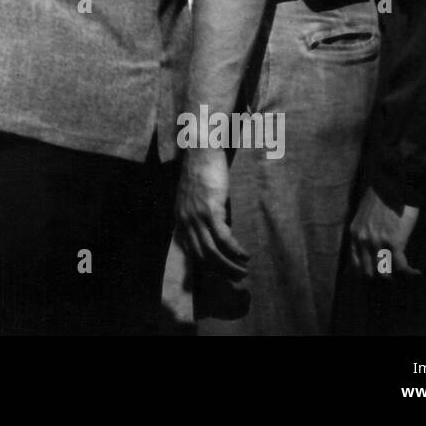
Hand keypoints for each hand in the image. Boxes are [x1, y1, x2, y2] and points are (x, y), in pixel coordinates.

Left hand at [175, 148, 249, 278]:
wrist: (201, 149)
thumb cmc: (201, 169)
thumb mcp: (194, 195)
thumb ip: (199, 213)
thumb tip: (217, 228)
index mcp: (180, 218)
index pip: (190, 251)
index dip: (206, 266)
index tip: (220, 274)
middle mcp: (185, 220)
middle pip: (202, 255)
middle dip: (220, 271)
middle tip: (236, 278)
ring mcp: (197, 215)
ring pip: (212, 251)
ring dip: (229, 265)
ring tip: (243, 271)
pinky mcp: (211, 208)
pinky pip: (223, 237)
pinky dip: (235, 250)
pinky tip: (245, 254)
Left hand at [349, 186, 420, 277]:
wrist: (393, 185)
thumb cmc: (381, 197)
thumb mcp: (363, 213)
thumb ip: (363, 229)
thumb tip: (369, 243)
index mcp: (354, 233)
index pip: (355, 263)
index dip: (365, 273)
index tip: (376, 276)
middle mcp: (363, 240)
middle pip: (368, 271)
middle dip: (380, 277)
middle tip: (393, 277)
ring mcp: (377, 242)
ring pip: (384, 273)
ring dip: (395, 276)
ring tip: (404, 275)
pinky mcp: (394, 242)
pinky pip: (401, 266)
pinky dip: (410, 272)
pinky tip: (416, 272)